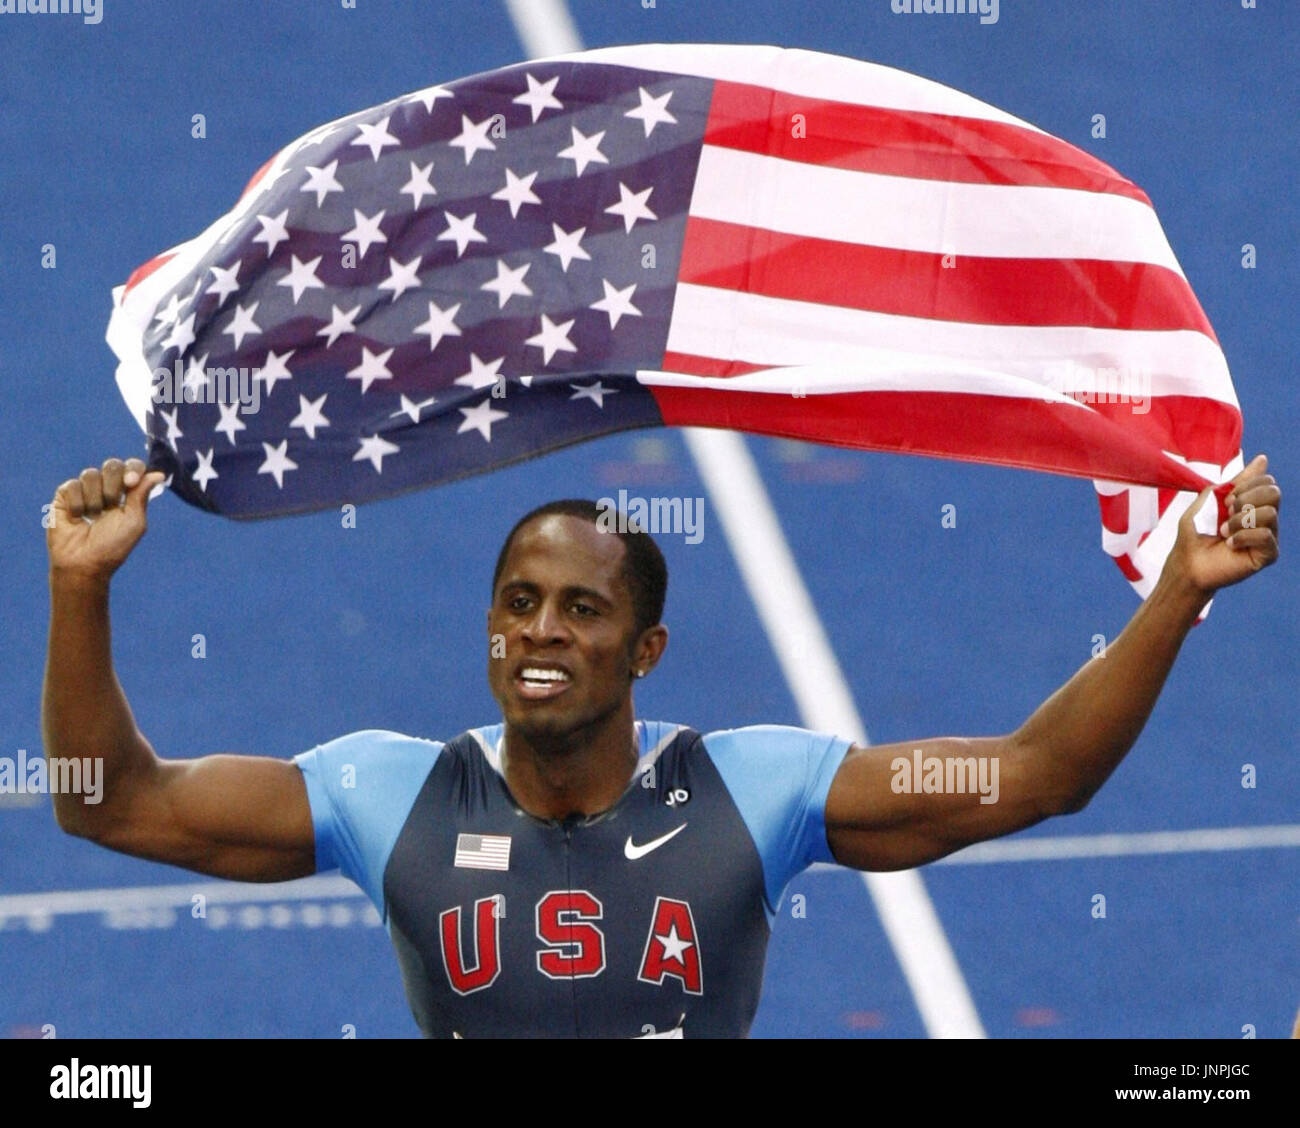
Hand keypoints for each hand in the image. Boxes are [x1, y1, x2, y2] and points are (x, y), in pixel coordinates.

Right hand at [47, 458, 166, 580]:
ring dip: (95, 500)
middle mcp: (106, 487)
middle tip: (110, 507)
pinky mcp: (64, 495)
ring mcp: (85, 490)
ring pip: (91, 474)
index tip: (130, 482)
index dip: (133, 469)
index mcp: (127, 493)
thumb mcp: (134, 520)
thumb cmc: (113, 546)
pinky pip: (72, 485)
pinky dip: (77, 504)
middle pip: (112, 465)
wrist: (84, 562)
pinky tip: (77, 518)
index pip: (133, 466)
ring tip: (93, 518)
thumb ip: (142, 494)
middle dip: (112, 487)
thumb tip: (159, 473)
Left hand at [1167, 454, 1279, 595]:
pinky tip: (1230, 544)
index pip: (1266, 481)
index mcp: (1253, 503)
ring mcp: (1268, 536)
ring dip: (1239, 521)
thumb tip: (1263, 459)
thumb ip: (1236, 481)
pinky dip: (1243, 537)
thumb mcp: (1211, 499)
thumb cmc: (1195, 532)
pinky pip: (1266, 536)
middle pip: (1274, 493)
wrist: (1186, 561)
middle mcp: (1264, 518)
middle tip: (1226, 514)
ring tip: (1223, 532)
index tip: (1224, 501)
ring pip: (1270, 513)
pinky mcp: (1268, 554)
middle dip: (1245, 500)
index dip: (1243, 487)